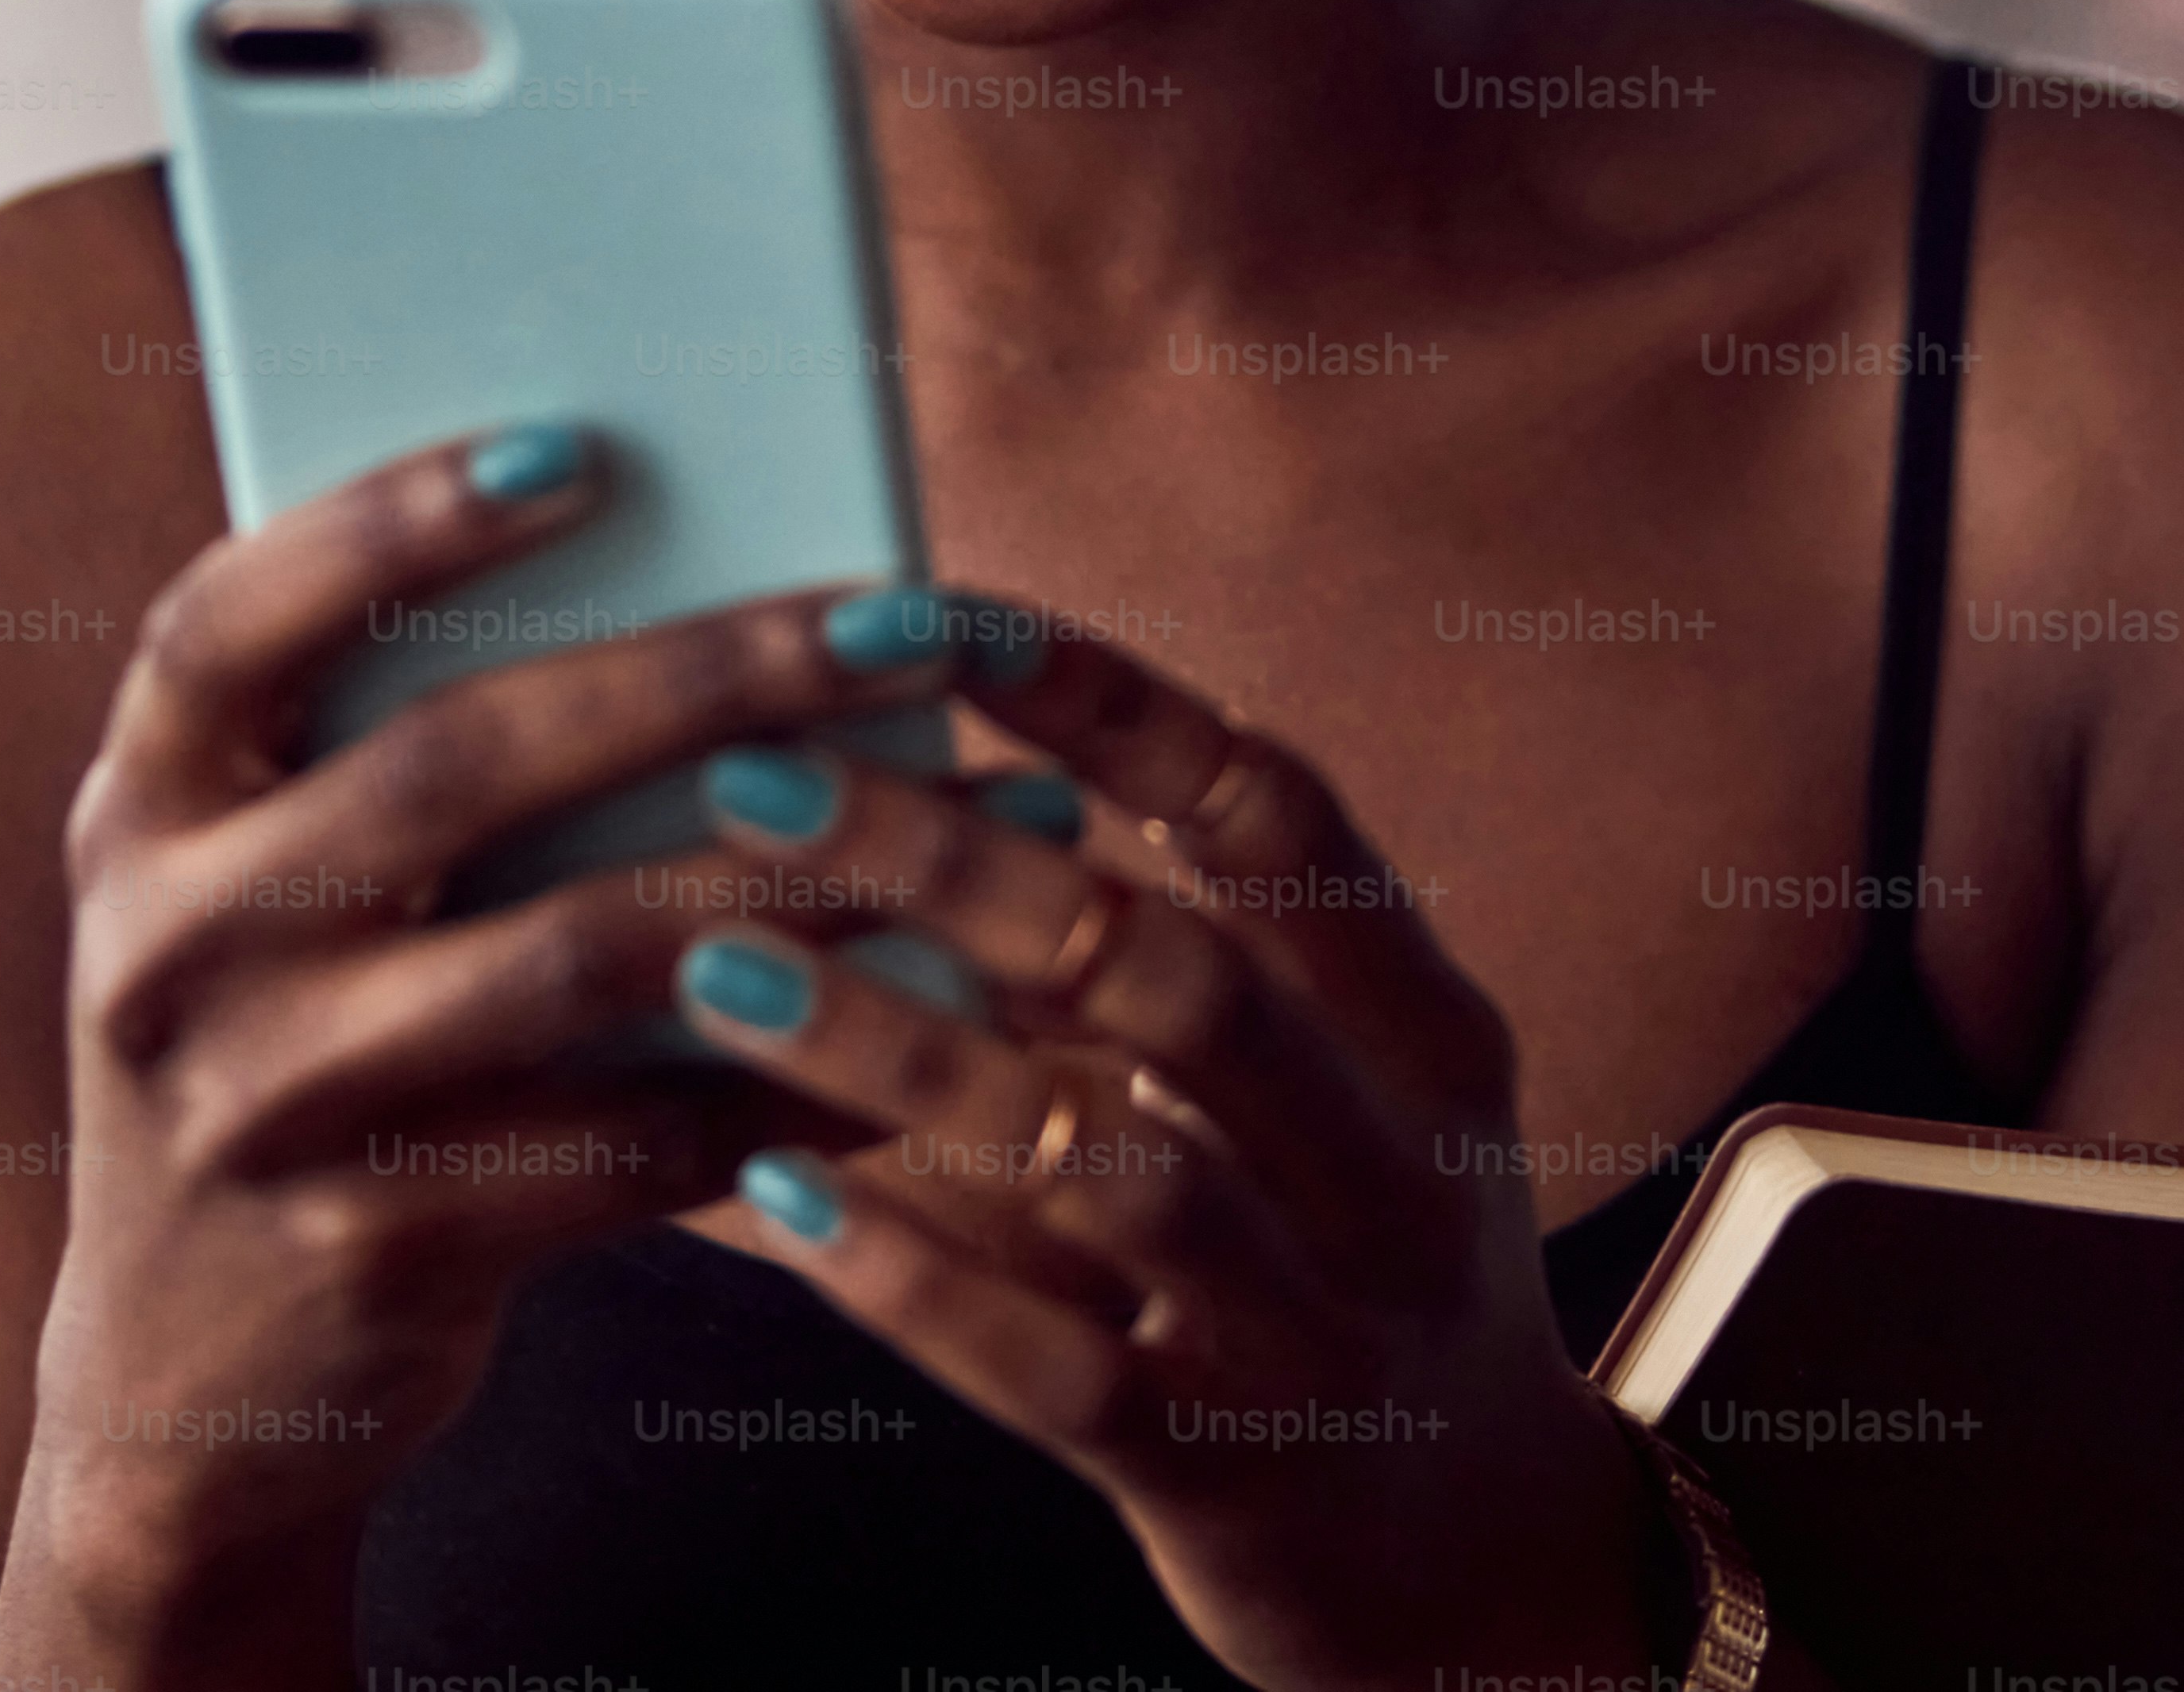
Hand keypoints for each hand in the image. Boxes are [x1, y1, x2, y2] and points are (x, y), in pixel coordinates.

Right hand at [0, 424, 972, 1674]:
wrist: (184, 1392)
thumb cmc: (293, 1054)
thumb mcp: (268, 893)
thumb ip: (390, 746)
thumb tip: (691, 553)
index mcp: (140, 811)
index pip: (228, 622)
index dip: (388, 523)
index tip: (580, 436)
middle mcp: (169, 948)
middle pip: (459, 765)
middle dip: (711, 673)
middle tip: (908, 615)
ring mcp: (260, 1111)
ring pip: (580, 959)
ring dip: (810, 881)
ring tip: (989, 819)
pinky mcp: (377, 1254)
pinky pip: (634, 1145)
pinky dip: (801, 1080)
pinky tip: (942, 1027)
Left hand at [658, 593, 1687, 1691]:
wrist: (1472, 1573)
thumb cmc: (1321, 1263)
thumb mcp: (1297, 1099)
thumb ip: (1133, 966)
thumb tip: (884, 773)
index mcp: (1421, 1025)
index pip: (1274, 811)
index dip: (1103, 696)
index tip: (921, 610)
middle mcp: (1400, 1160)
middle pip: (1177, 970)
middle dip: (955, 857)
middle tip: (754, 776)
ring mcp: (1326, 1329)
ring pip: (1112, 1164)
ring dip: (898, 1053)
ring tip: (711, 972)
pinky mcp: (1237, 1481)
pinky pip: (1056, 1370)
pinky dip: (908, 1275)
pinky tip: (770, 1198)